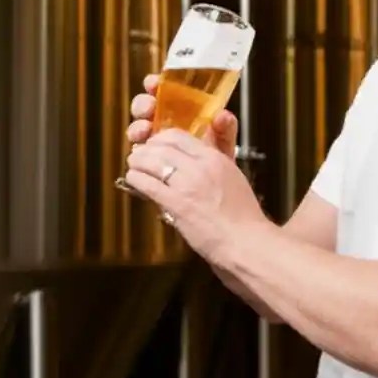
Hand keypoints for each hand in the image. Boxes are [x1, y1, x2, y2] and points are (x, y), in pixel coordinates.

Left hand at [123, 128, 270, 264]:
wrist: (245, 241)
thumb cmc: (242, 217)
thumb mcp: (232, 179)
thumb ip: (212, 167)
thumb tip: (191, 163)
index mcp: (215, 158)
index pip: (178, 136)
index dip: (161, 138)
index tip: (155, 145)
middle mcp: (200, 167)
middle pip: (161, 146)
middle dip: (146, 149)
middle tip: (139, 155)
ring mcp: (188, 184)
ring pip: (151, 162)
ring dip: (137, 162)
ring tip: (133, 166)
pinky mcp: (176, 203)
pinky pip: (148, 184)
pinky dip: (136, 179)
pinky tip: (133, 180)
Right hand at [126, 73, 238, 157]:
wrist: (213, 195)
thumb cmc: (216, 165)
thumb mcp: (224, 145)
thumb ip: (225, 129)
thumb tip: (223, 116)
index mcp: (180, 112)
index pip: (163, 90)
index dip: (154, 83)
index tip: (153, 83)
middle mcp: (163, 124)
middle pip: (145, 106)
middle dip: (142, 104)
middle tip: (149, 108)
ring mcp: (153, 142)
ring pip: (137, 128)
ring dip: (137, 126)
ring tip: (144, 131)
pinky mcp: (146, 162)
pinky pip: (137, 154)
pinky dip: (137, 151)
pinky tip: (140, 152)